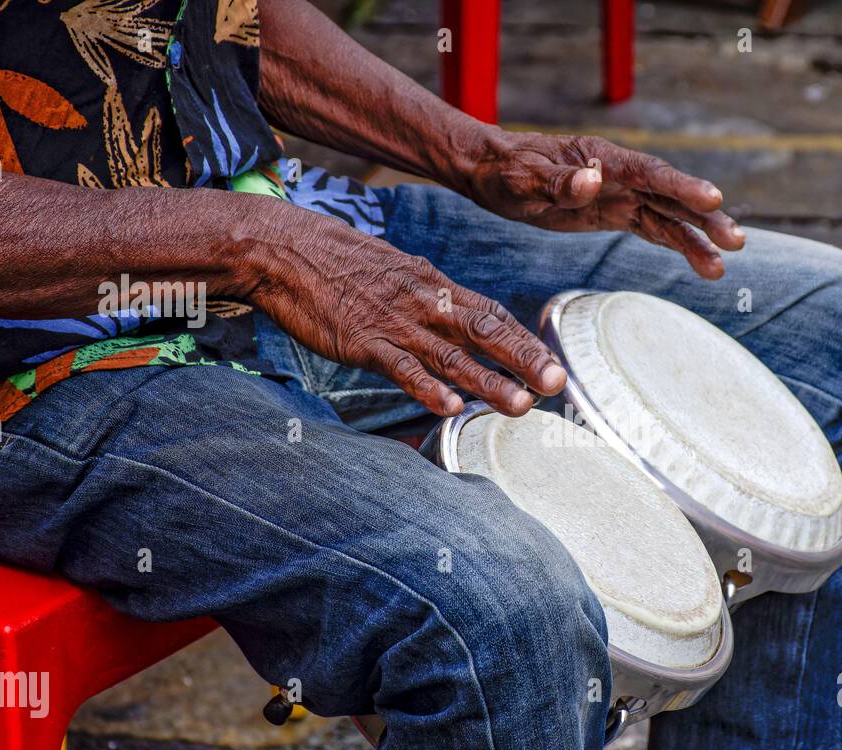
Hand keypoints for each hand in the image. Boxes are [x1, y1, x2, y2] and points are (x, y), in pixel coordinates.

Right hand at [252, 203, 563, 417]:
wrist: (285, 249)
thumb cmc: (342, 265)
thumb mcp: (398, 274)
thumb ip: (432, 301)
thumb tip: (462, 326)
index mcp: (436, 287)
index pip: (492, 315)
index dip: (525, 341)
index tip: (556, 365)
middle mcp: (425, 304)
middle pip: (485, 332)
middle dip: (523, 359)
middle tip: (557, 384)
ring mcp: (396, 324)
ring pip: (451, 356)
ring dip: (487, 382)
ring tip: (520, 406)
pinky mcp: (363, 342)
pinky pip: (401, 368)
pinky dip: (425, 387)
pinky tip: (449, 408)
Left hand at [461, 130, 745, 279]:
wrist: (493, 173)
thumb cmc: (505, 172)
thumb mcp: (523, 180)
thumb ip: (558, 183)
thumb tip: (595, 180)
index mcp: (601, 157)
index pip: (649, 173)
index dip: (682, 185)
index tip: (713, 198)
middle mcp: (619, 174)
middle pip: (670, 195)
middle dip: (704, 217)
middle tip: (736, 240)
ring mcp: (620, 194)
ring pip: (668, 216)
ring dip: (697, 239)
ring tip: (722, 266)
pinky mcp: (615, 213)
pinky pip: (653, 229)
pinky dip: (678, 244)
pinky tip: (702, 262)